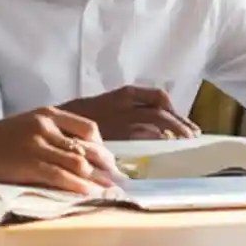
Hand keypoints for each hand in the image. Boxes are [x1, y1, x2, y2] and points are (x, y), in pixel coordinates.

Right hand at [0, 107, 121, 194]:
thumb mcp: (26, 127)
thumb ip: (52, 135)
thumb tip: (80, 155)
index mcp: (47, 114)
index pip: (88, 128)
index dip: (102, 147)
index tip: (108, 161)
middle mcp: (45, 126)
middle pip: (87, 147)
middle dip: (106, 165)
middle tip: (118, 180)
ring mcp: (36, 144)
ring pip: (79, 162)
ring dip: (96, 179)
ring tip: (108, 191)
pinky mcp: (27, 163)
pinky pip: (61, 177)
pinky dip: (79, 187)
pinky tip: (89, 195)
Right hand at [61, 85, 201, 140]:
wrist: (53, 127)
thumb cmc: (78, 120)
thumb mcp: (103, 108)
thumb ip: (125, 113)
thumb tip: (153, 126)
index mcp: (122, 94)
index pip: (157, 96)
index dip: (174, 109)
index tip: (184, 121)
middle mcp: (124, 105)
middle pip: (161, 111)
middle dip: (180, 123)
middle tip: (193, 135)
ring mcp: (120, 121)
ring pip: (156, 124)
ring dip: (174, 133)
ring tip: (186, 143)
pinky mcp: (116, 136)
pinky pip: (143, 139)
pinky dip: (157, 143)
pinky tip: (164, 151)